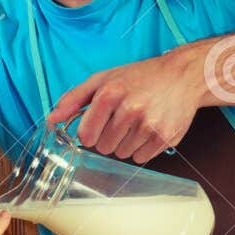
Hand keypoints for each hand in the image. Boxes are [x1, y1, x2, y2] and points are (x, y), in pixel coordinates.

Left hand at [45, 48, 205, 163]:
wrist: (181, 75)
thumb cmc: (140, 77)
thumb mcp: (104, 78)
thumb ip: (74, 98)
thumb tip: (52, 120)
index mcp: (110, 93)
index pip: (86, 136)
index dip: (90, 134)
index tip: (98, 126)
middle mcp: (130, 110)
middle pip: (104, 147)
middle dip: (109, 137)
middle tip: (122, 120)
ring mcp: (149, 125)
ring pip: (122, 154)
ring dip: (126, 143)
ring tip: (137, 122)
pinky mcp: (164, 138)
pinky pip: (140, 158)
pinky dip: (142, 148)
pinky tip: (149, 129)